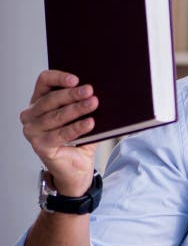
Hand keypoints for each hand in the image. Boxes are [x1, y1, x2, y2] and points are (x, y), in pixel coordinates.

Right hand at [20, 70, 98, 196]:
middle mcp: (32, 114)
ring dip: (76, 109)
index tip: (76, 79)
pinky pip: (60, 134)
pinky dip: (76, 128)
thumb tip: (98, 91)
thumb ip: (84, 103)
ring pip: (56, 116)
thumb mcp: (82, 116)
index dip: (58, 78)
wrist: (77, 167)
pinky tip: (89, 123)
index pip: (44, 81)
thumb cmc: (79, 138)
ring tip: (93, 104)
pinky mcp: (39, 145)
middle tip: (90, 91)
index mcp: (40, 101)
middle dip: (72, 94)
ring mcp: (32, 130)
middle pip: (51, 99)